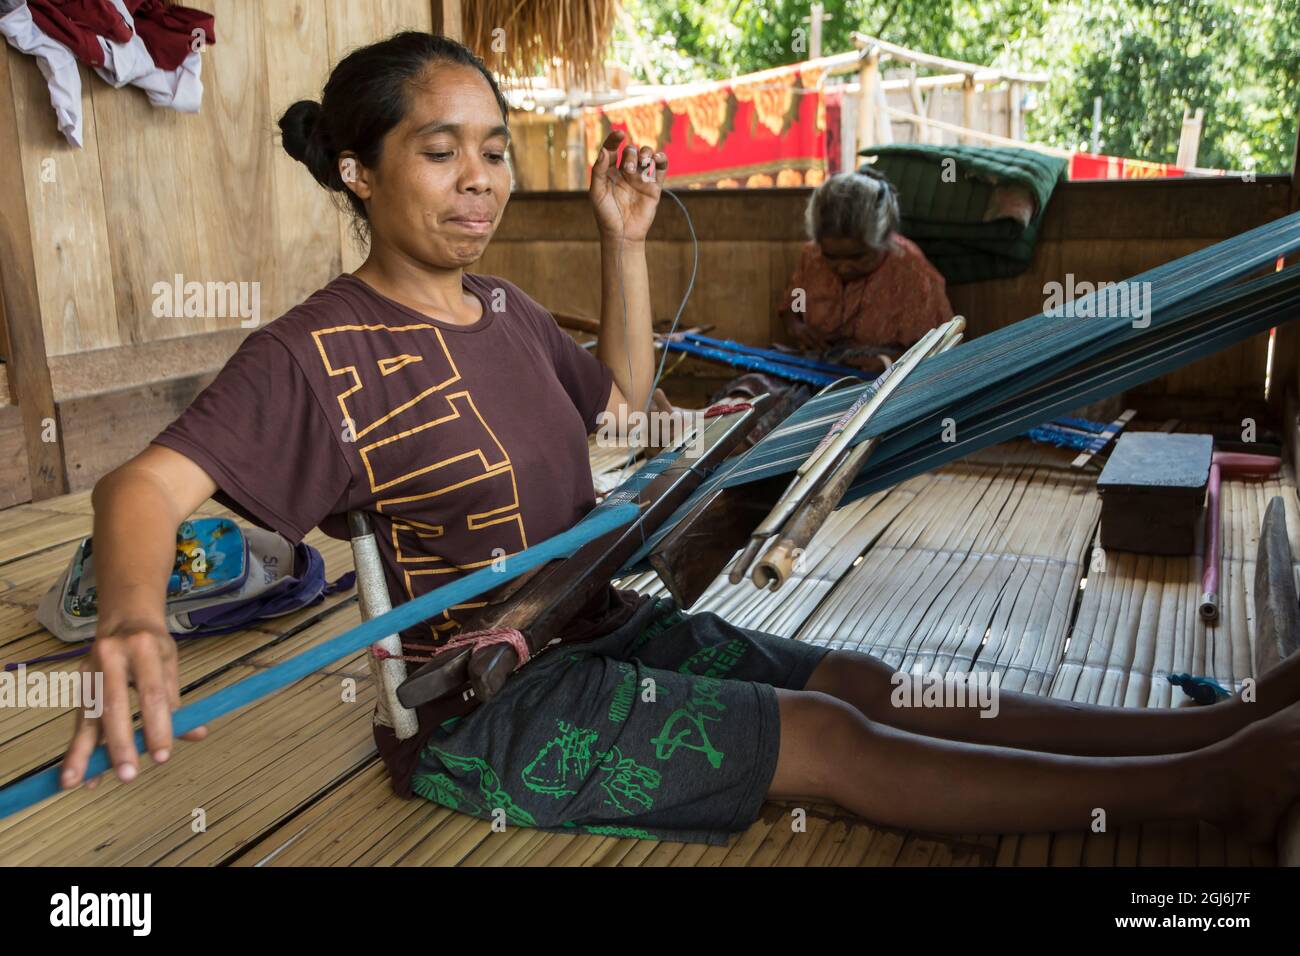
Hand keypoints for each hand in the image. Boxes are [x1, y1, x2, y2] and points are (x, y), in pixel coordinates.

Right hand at [60, 622, 206, 788]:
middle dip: (119, 743)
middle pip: (113, 706)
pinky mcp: (78, 683)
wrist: (124, 619)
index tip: (162, 756)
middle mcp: (111, 657)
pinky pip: (80, 719)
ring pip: (87, 715)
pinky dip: (80, 748)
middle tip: (128, 776)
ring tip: (76, 782)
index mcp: (143, 648)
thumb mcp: (170, 665)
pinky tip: (79, 773)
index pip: (151, 693)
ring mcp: (90, 670)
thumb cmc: (153, 647)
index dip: (157, 726)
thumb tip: (196, 734)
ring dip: (82, 752)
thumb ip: (177, 701)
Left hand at [589, 130, 667, 242]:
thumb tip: (605, 151)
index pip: (612, 149)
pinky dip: (662, 159)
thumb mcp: (596, 192)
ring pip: (646, 156)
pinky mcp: (654, 187)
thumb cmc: (606, 215)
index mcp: (610, 171)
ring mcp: (640, 178)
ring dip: (646, 153)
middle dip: (631, 155)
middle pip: (631, 152)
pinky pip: (661, 168)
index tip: (619, 134)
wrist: (622, 234)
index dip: (614, 139)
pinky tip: (658, 158)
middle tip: (629, 169)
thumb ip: (599, 171)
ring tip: (644, 161)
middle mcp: (625, 172)